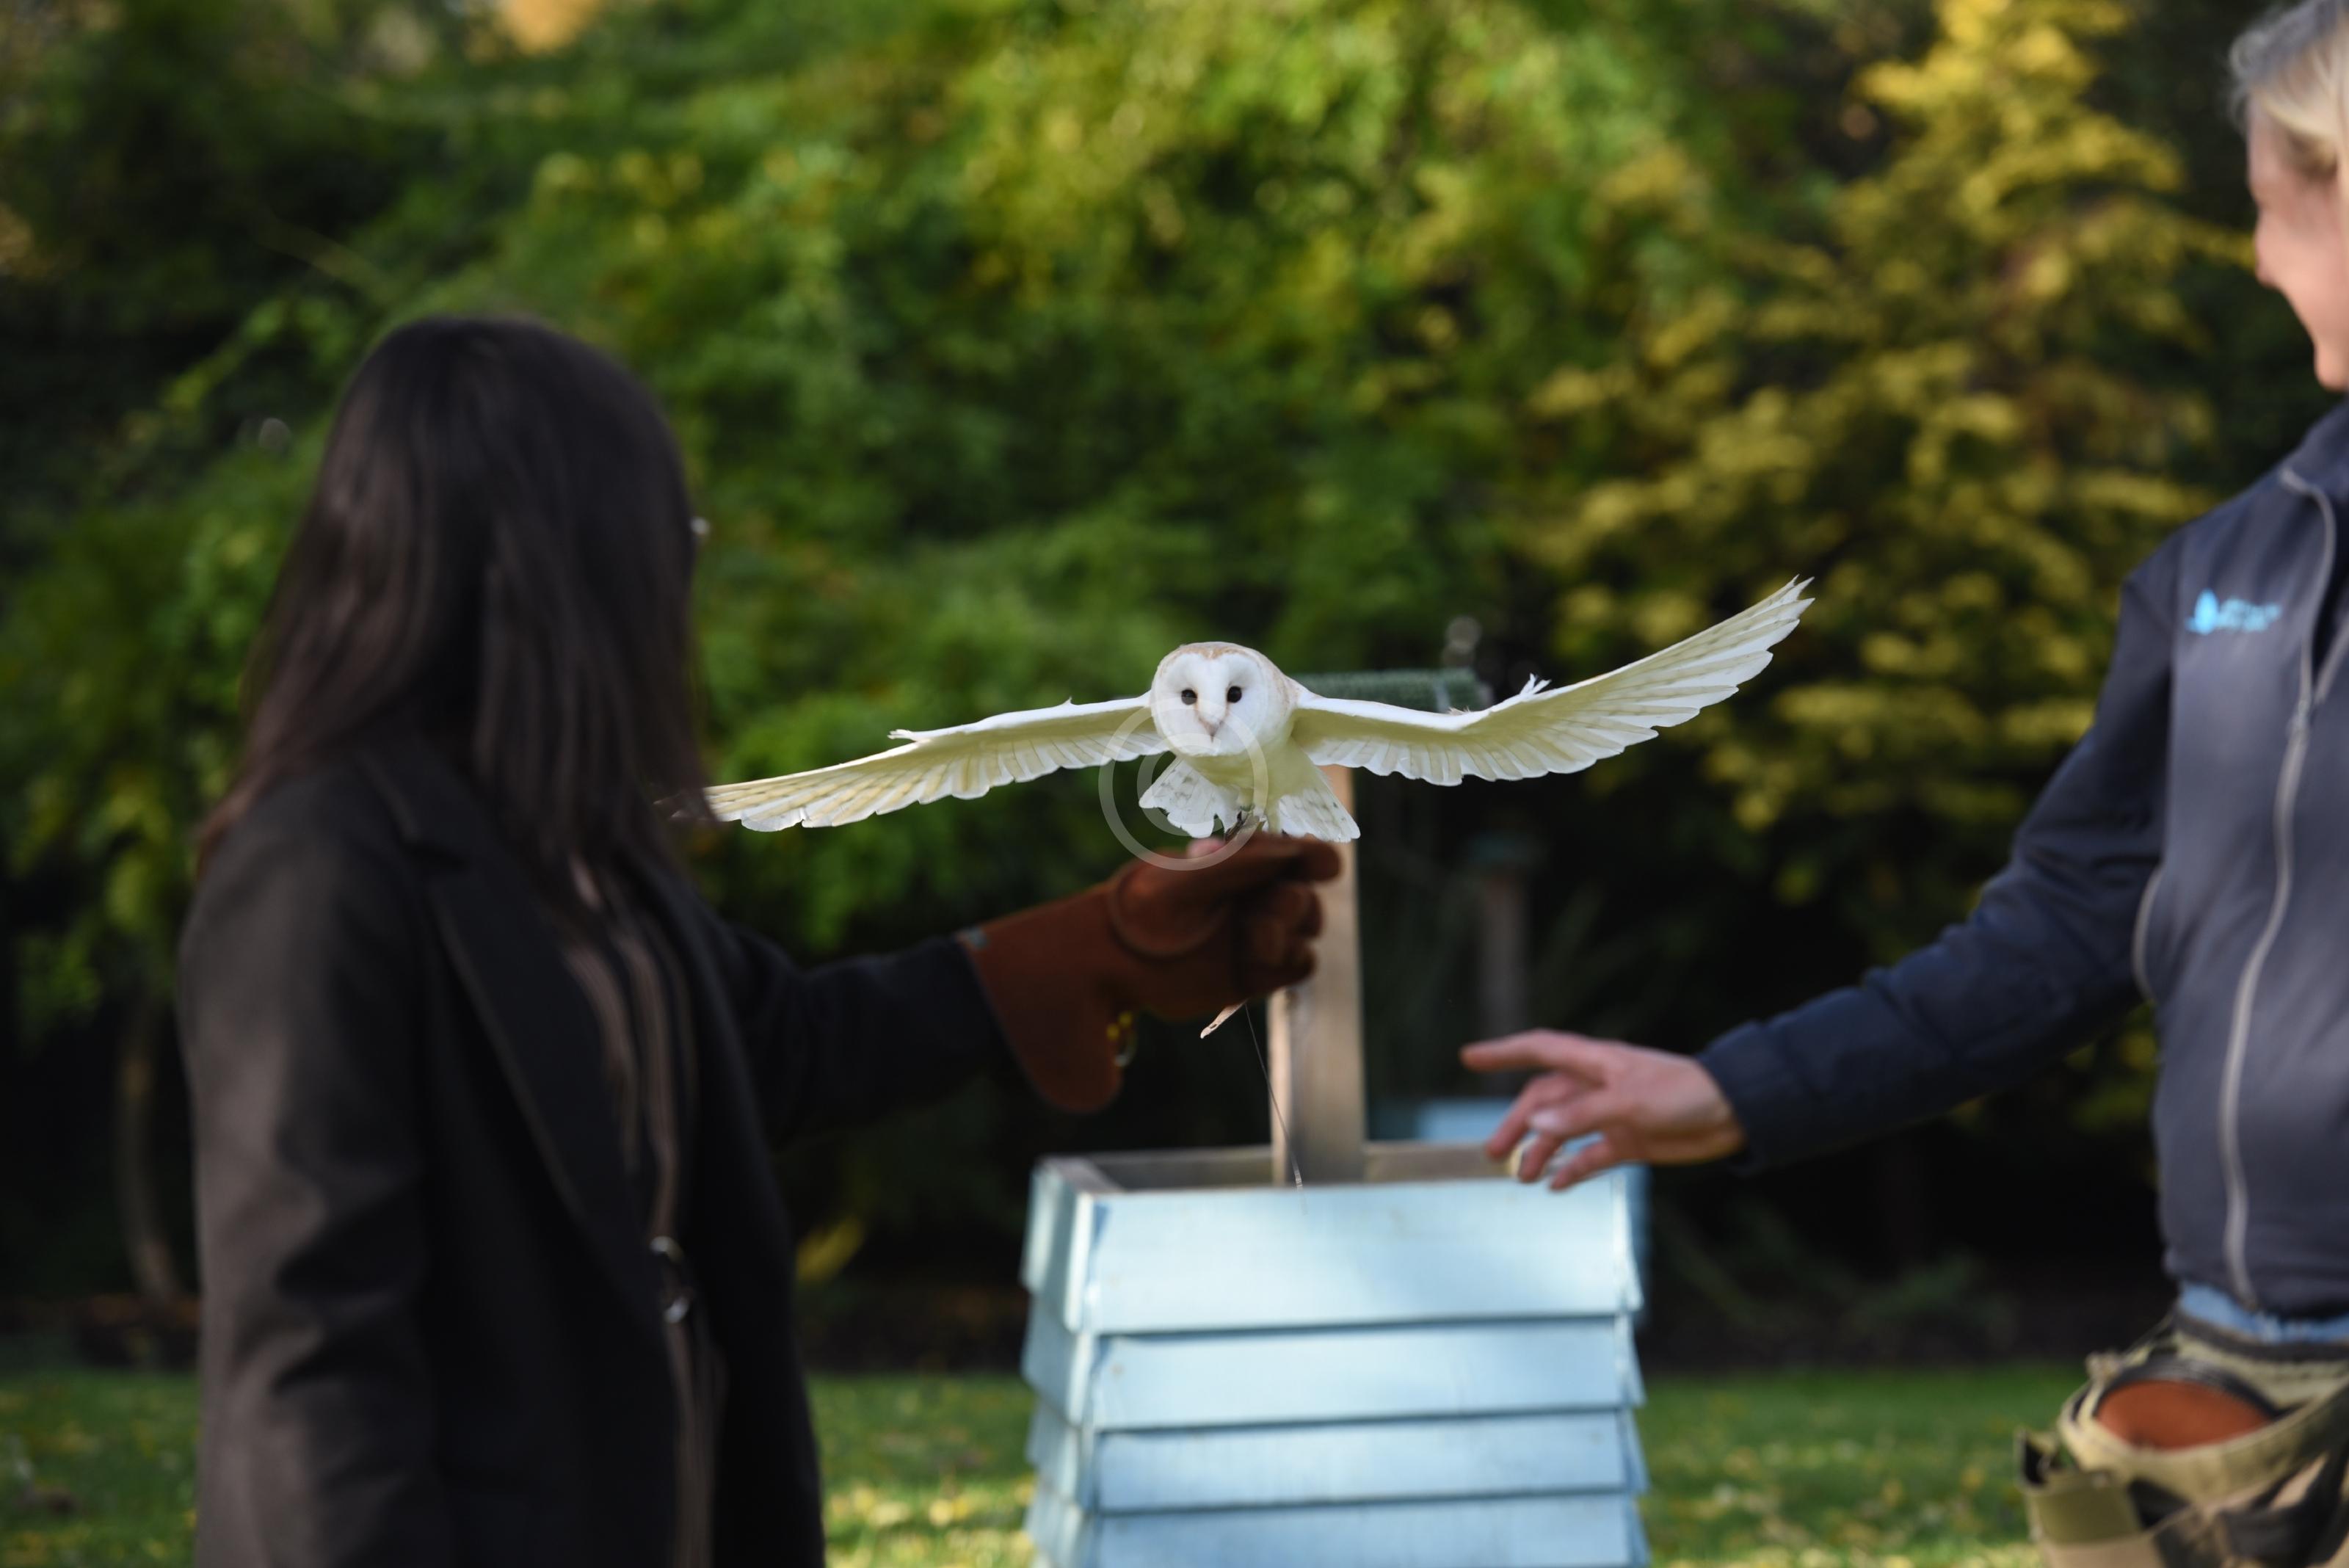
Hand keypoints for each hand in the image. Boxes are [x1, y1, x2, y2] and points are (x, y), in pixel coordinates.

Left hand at [1104, 834, 1340, 1016]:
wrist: (1111, 961)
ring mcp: (1259, 934)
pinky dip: (1289, 962)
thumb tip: (1291, 851)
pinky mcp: (1257, 973)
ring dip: (1288, 934)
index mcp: (1243, 862)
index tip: (1320, 866)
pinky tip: (1257, 962)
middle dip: (1293, 905)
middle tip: (1263, 917)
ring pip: (1307, 931)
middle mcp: (1257, 895)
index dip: (1316, 857)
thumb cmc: (1141, 909)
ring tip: (1254, 941)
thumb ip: (1238, 864)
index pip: (1300, 853)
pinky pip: (1300, 965)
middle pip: (1307, 897)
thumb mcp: (1186, 880)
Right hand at [1460, 1030, 1745, 1188]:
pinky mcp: (1629, 1140)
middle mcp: (1597, 1086)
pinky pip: (1591, 1155)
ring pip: (1563, 1131)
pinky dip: (1573, 1169)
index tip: (1469, 1058)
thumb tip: (1536, 1127)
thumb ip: (1581, 1115)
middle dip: (1516, 1124)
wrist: (1734, 1114)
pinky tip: (1557, 1185)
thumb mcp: (1629, 1102)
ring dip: (1541, 1153)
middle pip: (1543, 1100)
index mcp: (1595, 1063)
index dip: (1503, 1052)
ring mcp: (1612, 1114)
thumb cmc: (1684, 1093)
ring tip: (1522, 1177)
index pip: (1538, 1050)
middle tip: (1491, 1152)